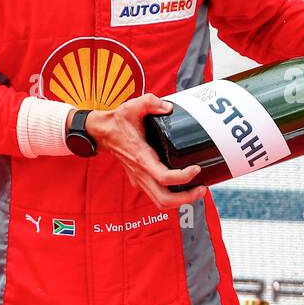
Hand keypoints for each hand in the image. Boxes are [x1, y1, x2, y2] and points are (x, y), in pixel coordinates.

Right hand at [84, 94, 205, 208]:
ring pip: (160, 201)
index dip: (183, 177)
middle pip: (164, 199)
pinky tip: (184, 186)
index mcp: (141, 157)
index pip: (164, 177)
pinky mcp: (140, 180)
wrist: (101, 133)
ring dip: (180, 200)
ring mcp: (139, 179)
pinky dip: (172, 196)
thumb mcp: (133, 106)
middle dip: (186, 198)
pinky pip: (157, 195)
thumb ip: (150, 102)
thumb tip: (168, 108)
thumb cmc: (117, 122)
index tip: (196, 168)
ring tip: (196, 191)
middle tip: (202, 188)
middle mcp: (140, 173)